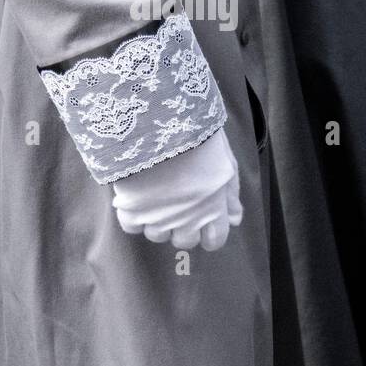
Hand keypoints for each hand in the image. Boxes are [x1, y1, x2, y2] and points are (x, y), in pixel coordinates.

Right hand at [111, 129, 242, 250]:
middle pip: (184, 242)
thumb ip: (231, 194)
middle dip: (183, 226)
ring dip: (158, 221)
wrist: (161, 124)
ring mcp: (157, 218)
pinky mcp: (131, 211)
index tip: (204, 217)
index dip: (210, 231)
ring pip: (157, 235)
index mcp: (213, 210)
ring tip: (156, 196)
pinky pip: (131, 226)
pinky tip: (137, 197)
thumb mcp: (225, 162)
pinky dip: (133, 215)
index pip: (214, 241)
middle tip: (178, 202)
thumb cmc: (200, 139)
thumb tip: (235, 219)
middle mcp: (186, 221)